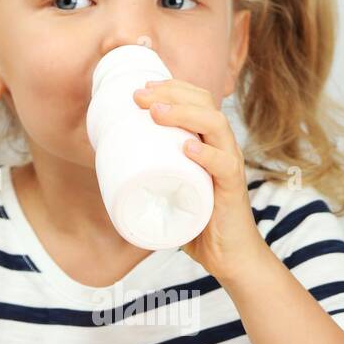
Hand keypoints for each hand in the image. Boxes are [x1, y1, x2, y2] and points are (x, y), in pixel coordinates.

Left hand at [133, 78, 265, 283]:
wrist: (231, 257)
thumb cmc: (200, 223)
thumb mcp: (172, 191)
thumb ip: (152, 177)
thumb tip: (110, 170)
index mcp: (209, 143)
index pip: (198, 100)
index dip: (172, 87)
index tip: (142, 87)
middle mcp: (222, 148)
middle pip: (205, 104)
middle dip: (171, 93)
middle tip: (139, 96)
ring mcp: (230, 166)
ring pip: (216, 126)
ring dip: (185, 114)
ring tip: (156, 113)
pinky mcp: (233, 189)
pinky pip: (225, 165)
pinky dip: (208, 155)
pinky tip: (188, 148)